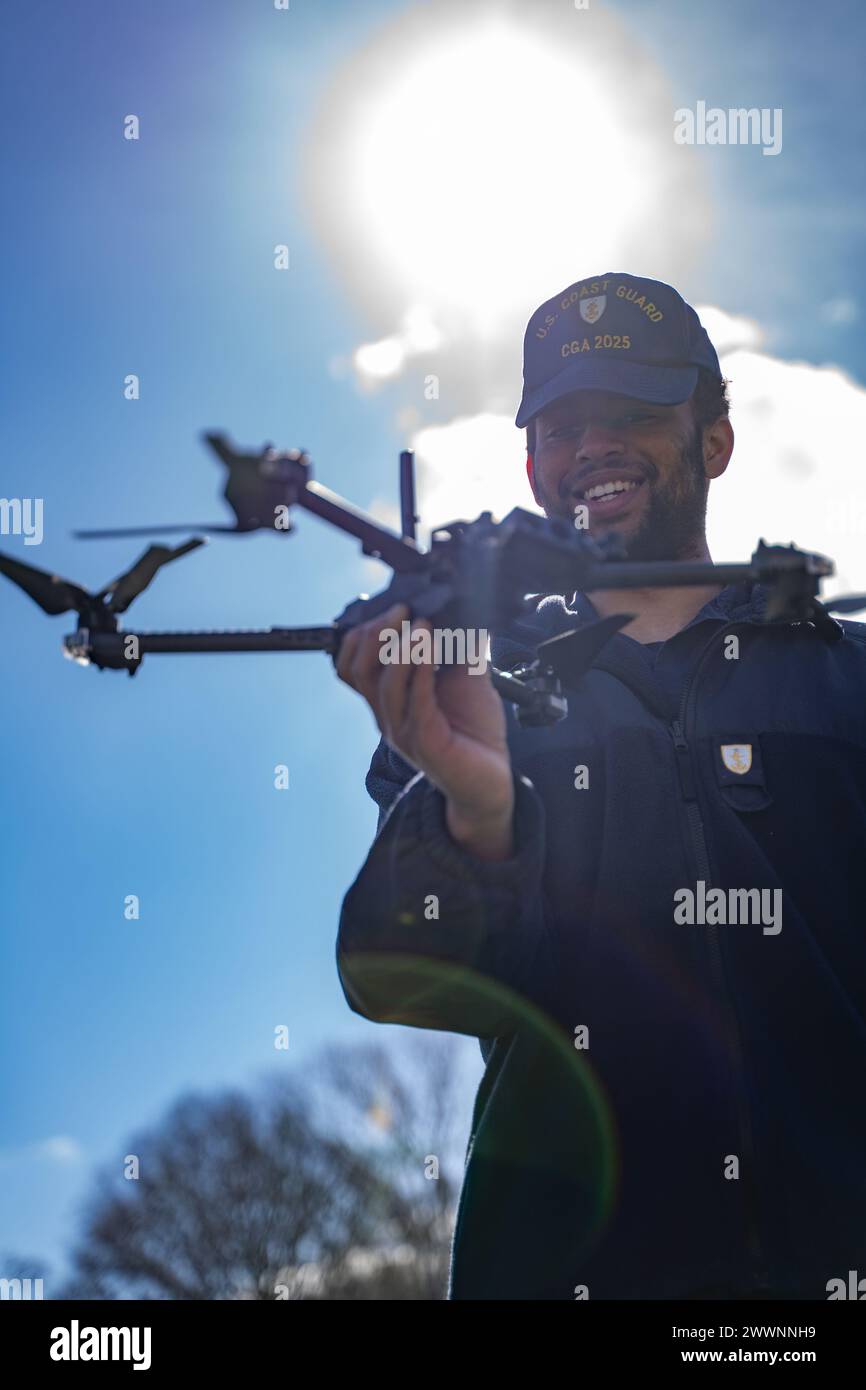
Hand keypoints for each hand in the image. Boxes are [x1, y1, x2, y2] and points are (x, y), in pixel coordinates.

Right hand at [336, 603, 514, 858]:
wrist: (491, 778)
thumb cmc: (473, 731)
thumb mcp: (465, 678)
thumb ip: (460, 647)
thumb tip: (468, 607)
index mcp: (388, 699)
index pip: (350, 665)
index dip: (362, 634)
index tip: (393, 609)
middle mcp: (387, 715)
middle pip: (358, 670)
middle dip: (376, 634)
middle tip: (401, 610)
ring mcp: (402, 730)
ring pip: (383, 685)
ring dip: (402, 649)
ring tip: (422, 624)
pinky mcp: (425, 742)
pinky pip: (416, 701)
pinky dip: (422, 670)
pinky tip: (433, 648)